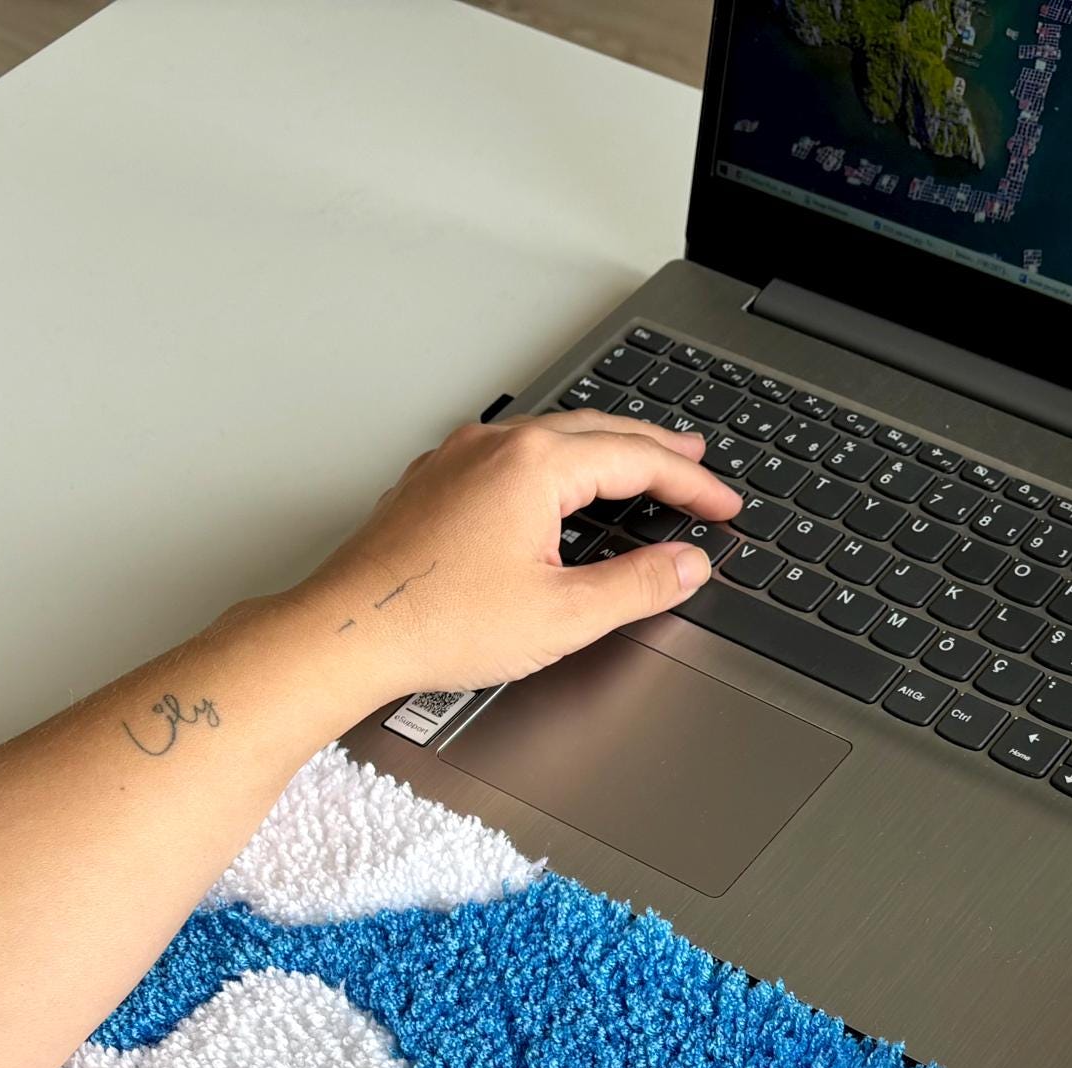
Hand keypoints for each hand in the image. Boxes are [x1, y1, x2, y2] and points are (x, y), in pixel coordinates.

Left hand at [292, 411, 739, 697]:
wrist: (348, 632)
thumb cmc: (437, 622)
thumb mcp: (562, 616)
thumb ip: (637, 586)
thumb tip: (685, 567)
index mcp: (536, 466)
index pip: (638, 461)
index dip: (692, 485)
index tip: (723, 505)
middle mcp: (497, 446)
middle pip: (598, 432)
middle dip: (655, 450)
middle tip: (694, 462)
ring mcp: (460, 458)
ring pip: (552, 436)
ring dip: (604, 448)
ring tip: (638, 463)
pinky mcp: (434, 481)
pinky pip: (511, 454)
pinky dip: (554, 461)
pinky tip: (556, 483)